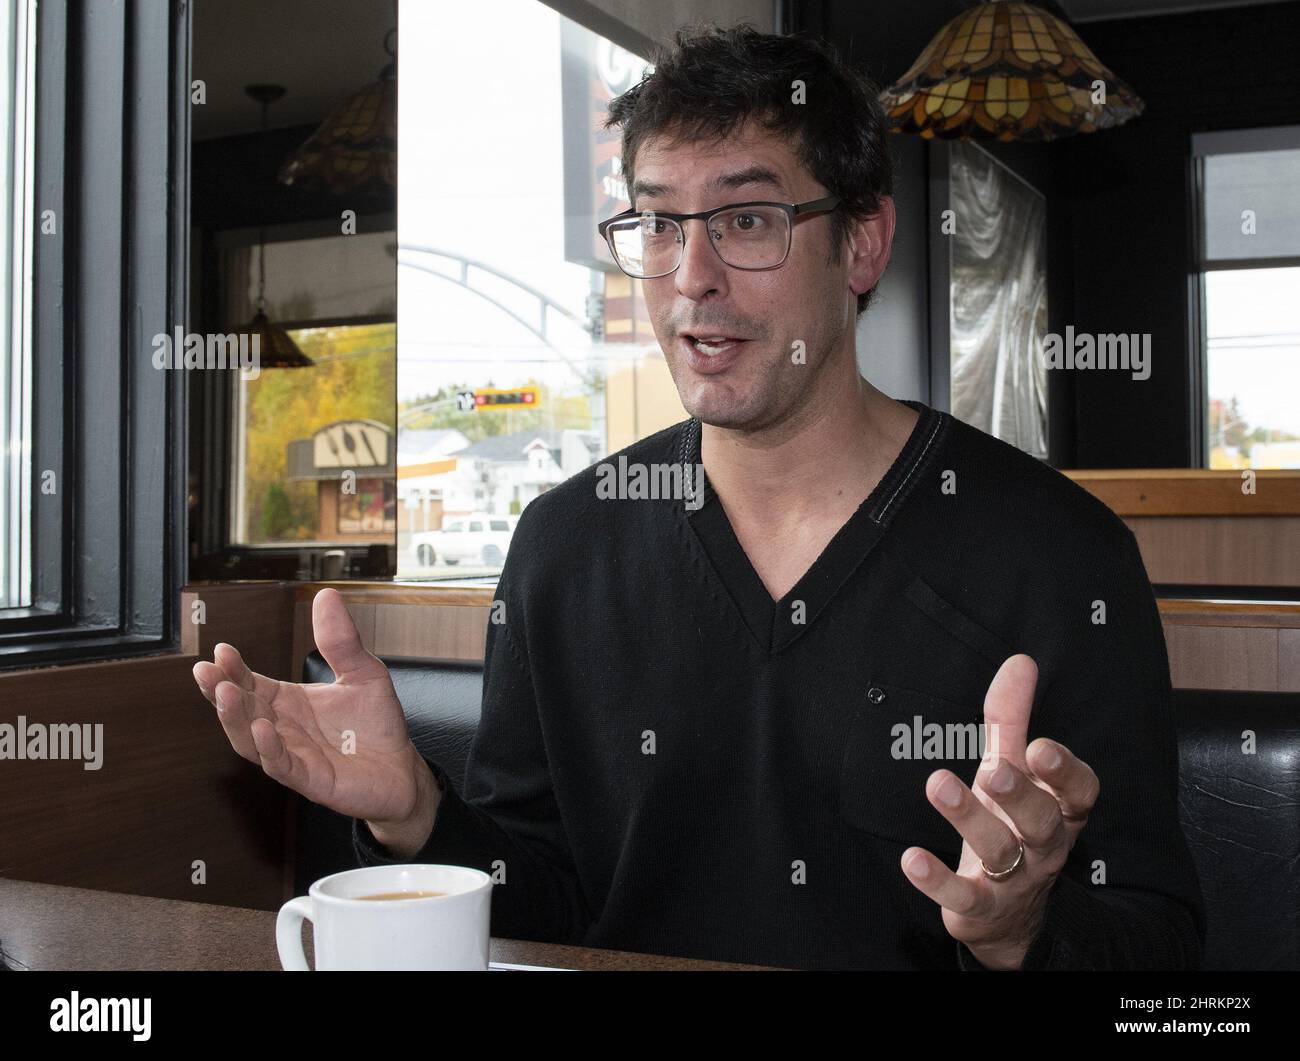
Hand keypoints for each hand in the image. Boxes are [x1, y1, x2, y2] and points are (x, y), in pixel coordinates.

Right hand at [191, 588, 432, 832]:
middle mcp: (283, 729)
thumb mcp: (363, 672)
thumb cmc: (375, 723)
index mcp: (288, 702)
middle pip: (242, 709)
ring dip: (235, 718)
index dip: (234, 669)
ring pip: (250, 741)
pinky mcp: (310, 780)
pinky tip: (262, 729)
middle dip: (221, 690)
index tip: (221, 650)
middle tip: (206, 671)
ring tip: (226, 694)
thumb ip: (341, 640)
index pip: (251, 683)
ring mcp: (293, 755)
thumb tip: (326, 595)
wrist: (401, 768)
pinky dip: (269, 749)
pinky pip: (282, 766)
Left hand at [899, 654, 1099, 968]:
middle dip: (1019, 795)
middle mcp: (1042, 845)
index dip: (1064, 772)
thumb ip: (1013, 720)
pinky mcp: (979, 908)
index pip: (1077, 792)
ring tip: (938, 785)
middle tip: (993, 770)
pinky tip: (911, 859)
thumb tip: (1020, 662)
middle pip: (1040, 822)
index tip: (1040, 746)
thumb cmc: (1012, 822)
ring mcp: (1013, 880)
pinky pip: (963, 898)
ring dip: (969, 820)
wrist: (1010, 915)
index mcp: (1058, 809)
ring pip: (1000, 852)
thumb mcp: (1013, 771)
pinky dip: (937, 881)